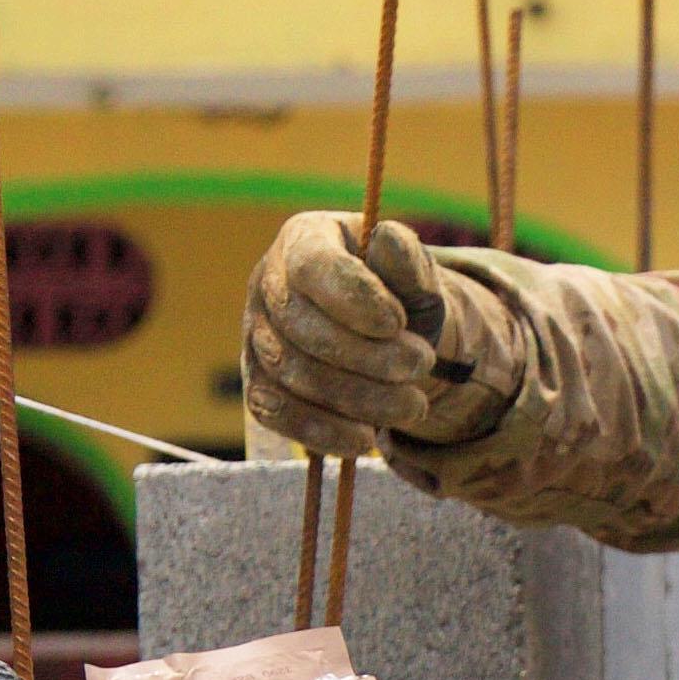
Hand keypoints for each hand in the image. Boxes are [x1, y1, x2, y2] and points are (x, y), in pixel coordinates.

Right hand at [242, 211, 510, 453]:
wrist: (391, 337)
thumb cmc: (399, 294)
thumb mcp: (416, 272)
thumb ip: (407, 258)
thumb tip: (387, 239)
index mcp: (304, 240)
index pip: (312, 265)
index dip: (353, 297)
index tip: (399, 323)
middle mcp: (268, 284)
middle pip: (301, 326)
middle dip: (368, 354)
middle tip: (422, 365)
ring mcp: (256, 336)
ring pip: (291, 373)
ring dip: (358, 397)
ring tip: (413, 406)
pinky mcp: (257, 383)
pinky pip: (274, 412)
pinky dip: (321, 430)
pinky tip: (365, 440)